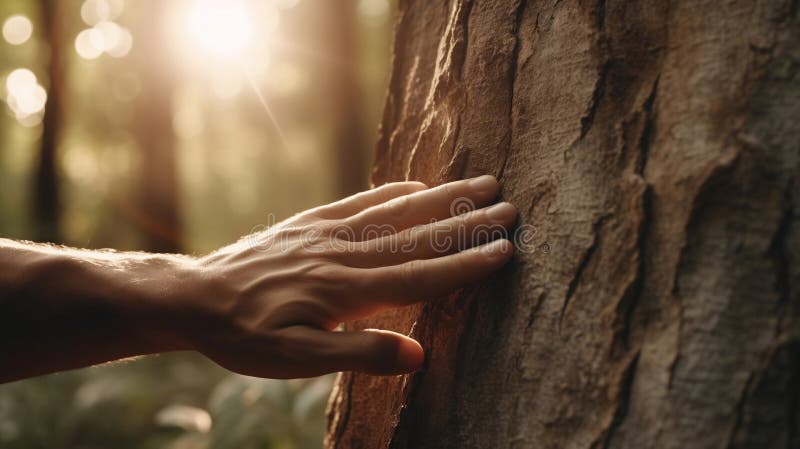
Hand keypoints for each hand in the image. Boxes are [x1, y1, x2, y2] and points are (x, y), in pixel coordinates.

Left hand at [182, 175, 516, 377]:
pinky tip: (415, 184)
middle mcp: (344, 253)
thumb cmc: (245, 336)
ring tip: (480, 184)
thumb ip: (358, 354)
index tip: (505, 248)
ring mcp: (328, 233)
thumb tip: (417, 354)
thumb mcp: (295, 360)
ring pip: (396, 213)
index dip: (465, 264)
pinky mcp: (311, 222)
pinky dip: (393, 192)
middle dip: (467, 222)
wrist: (195, 297)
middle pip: (418, 237)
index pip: (420, 276)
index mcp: (346, 290)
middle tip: (511, 207)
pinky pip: (361, 202)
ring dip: (441, 198)